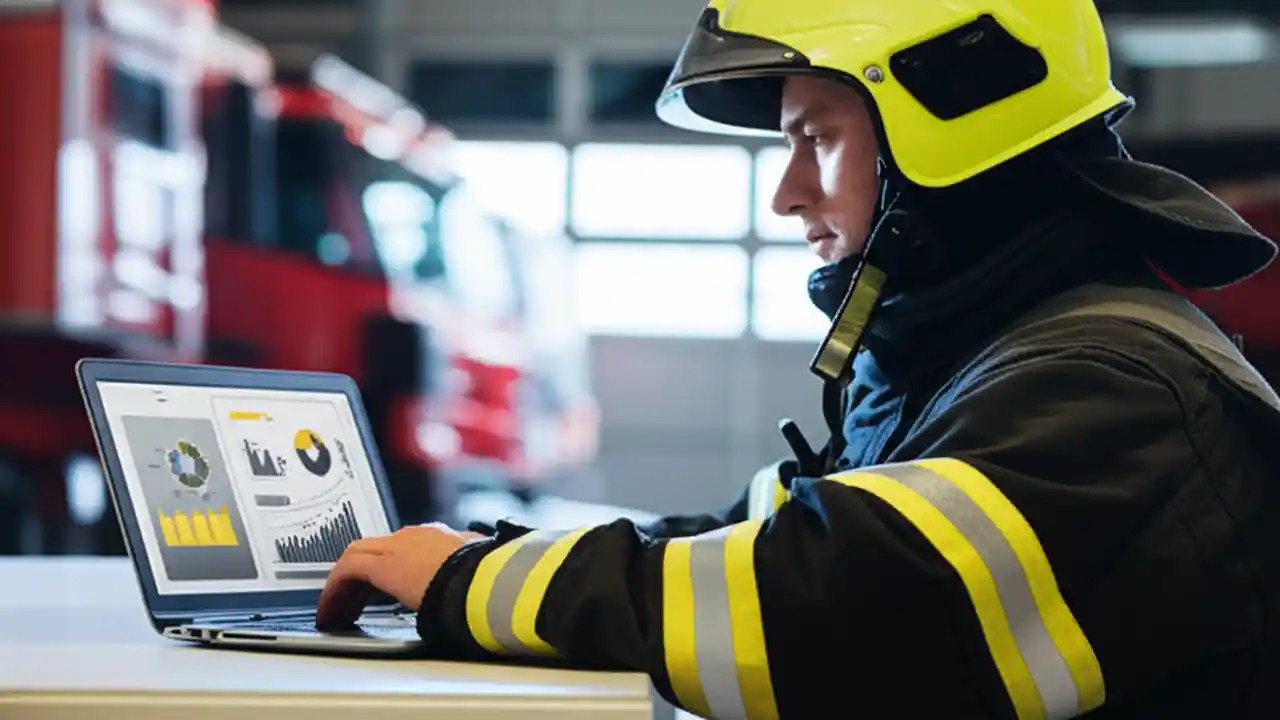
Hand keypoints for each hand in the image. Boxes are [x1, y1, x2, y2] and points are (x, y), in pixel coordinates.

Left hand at [316, 523, 485, 630]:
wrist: (488, 580)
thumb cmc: (492, 579)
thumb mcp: (482, 573)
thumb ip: (471, 575)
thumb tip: (480, 585)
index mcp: (442, 537)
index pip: (402, 547)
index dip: (385, 568)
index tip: (379, 591)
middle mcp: (417, 536)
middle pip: (374, 549)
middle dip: (359, 578)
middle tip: (350, 602)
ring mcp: (399, 545)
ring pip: (357, 557)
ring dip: (344, 586)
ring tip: (336, 612)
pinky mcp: (383, 564)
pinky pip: (347, 572)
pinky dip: (335, 591)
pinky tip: (331, 613)